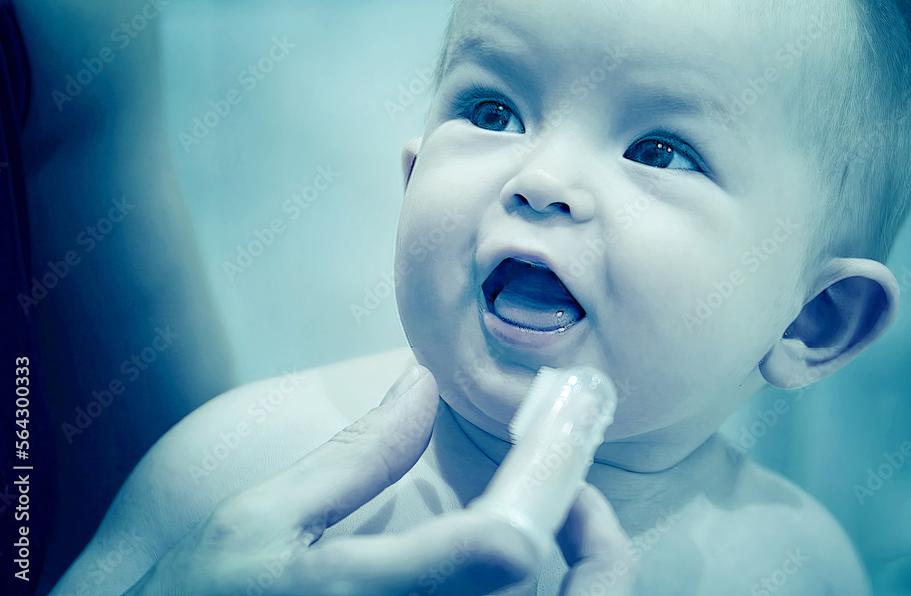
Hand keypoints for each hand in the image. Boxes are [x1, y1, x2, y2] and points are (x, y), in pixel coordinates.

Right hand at [124, 365, 635, 595]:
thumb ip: (357, 456)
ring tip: (554, 531)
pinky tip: (515, 576)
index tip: (557, 466)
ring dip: (582, 582)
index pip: (503, 555)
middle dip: (598, 551)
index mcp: (369, 592)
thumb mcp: (264, 517)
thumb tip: (421, 383)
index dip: (555, 509)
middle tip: (576, 502)